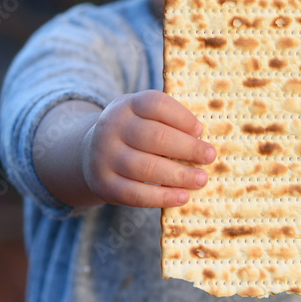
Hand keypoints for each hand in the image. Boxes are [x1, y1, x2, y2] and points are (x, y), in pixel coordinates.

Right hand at [80, 90, 215, 207]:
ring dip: (179, 175)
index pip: (156, 105)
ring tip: (201, 179)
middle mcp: (112, 128)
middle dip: (187, 148)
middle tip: (210, 156)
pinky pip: (136, 193)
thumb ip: (169, 122)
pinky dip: (163, 197)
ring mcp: (105, 156)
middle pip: (154, 137)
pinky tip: (183, 196)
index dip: (181, 117)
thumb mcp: (143, 116)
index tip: (200, 130)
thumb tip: (203, 139)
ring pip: (146, 167)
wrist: (90, 153)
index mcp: (128, 105)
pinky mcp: (104, 184)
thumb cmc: (134, 133)